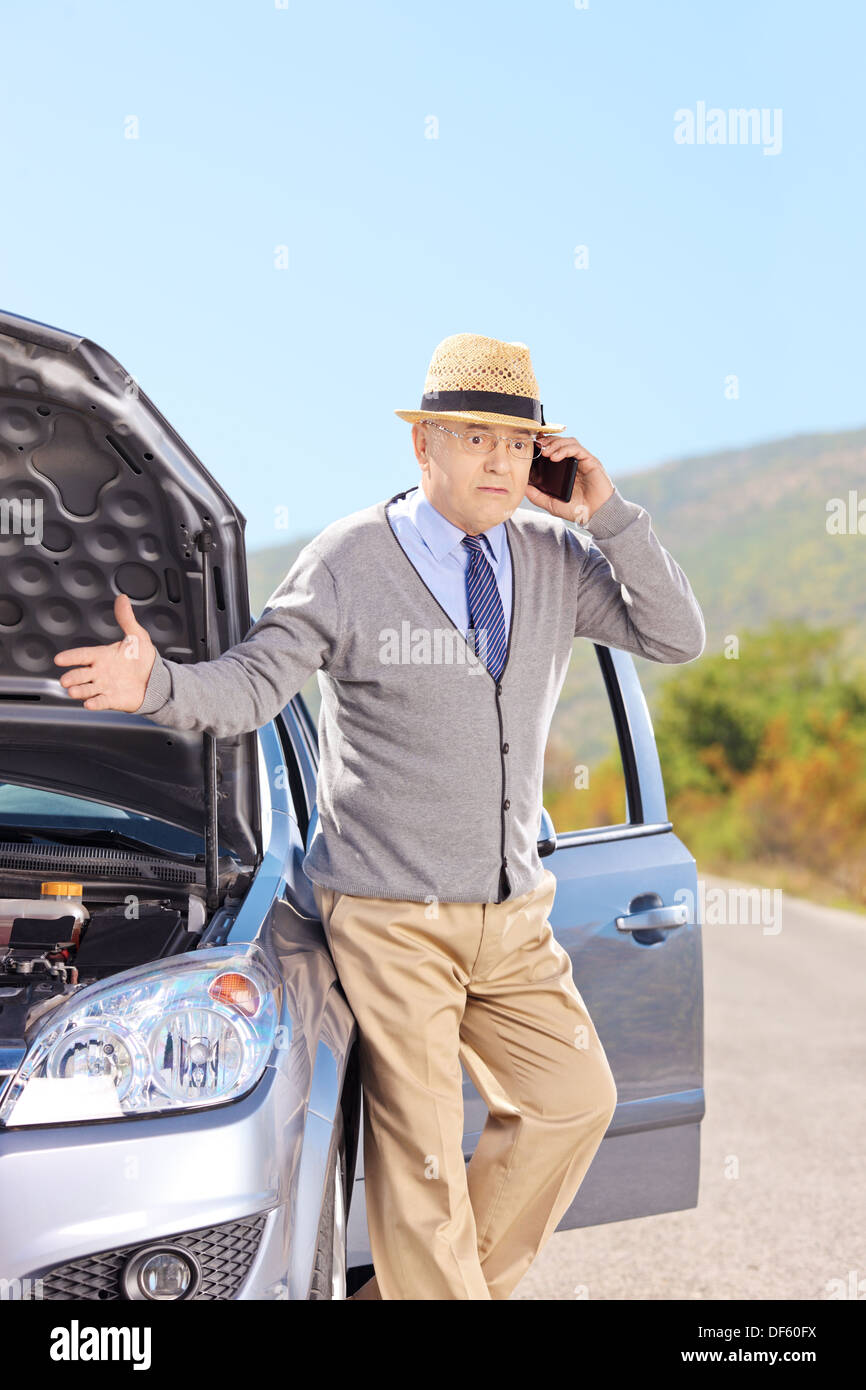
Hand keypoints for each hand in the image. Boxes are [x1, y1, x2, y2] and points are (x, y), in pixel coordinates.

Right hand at [53, 593, 156, 711]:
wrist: (154, 680)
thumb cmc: (142, 659)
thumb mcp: (137, 637)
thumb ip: (126, 619)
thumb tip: (122, 599)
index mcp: (101, 656)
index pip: (82, 655)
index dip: (71, 657)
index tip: (59, 659)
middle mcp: (99, 672)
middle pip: (80, 675)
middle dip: (72, 677)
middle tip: (65, 680)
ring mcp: (104, 686)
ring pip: (87, 689)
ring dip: (80, 691)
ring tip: (73, 691)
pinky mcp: (111, 699)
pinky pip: (101, 702)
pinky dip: (95, 703)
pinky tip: (90, 703)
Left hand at [524, 433, 613, 525]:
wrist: (596, 515)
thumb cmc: (577, 510)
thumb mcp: (551, 504)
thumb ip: (537, 496)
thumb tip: (523, 487)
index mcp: (564, 469)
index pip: (553, 450)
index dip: (542, 445)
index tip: (531, 447)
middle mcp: (573, 462)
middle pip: (560, 442)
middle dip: (547, 441)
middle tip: (536, 446)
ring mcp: (582, 460)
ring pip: (568, 442)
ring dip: (555, 443)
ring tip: (545, 452)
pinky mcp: (591, 461)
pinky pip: (576, 448)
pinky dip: (564, 449)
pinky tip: (555, 456)